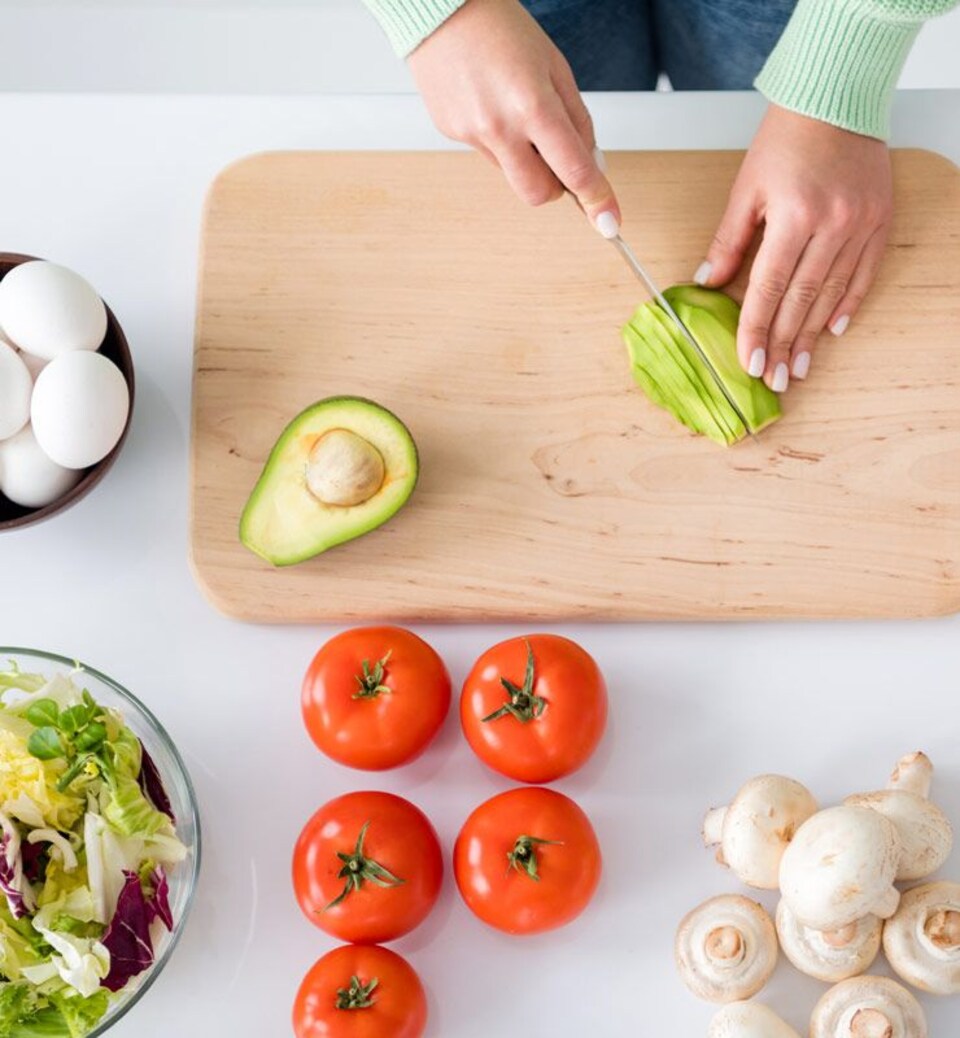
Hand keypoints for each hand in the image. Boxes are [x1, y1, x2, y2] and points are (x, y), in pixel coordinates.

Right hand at [407, 0, 618, 229]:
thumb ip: (576, 120)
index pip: (573, 170)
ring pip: (513, 173)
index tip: (609, 222)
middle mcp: (498, 127)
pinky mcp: (451, 133)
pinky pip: (488, 153)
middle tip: (557, 157)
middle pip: (538, 194)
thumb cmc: (500, 27)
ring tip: (515, 109)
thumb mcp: (555, 66)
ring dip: (525, 157)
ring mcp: (471, 134)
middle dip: (556, 186)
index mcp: (532, 106)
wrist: (440, 7)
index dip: (596, 199)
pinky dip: (499, 138)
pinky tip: (490, 103)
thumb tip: (589, 164)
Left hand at [696, 104, 892, 391]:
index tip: (748, 362)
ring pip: (833, 292)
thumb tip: (708, 282)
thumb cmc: (785, 139)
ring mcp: (861, 223)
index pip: (769, 287)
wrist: (837, 97)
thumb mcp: (746, 188)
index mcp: (795, 215)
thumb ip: (729, 240)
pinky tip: (831, 331)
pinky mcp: (880, 219)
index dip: (756, 329)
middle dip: (783, 343)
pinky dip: (848, 304)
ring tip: (797, 367)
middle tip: (772, 379)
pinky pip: (865, 273)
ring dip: (812, 335)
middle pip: (802, 298)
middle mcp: (832, 224)